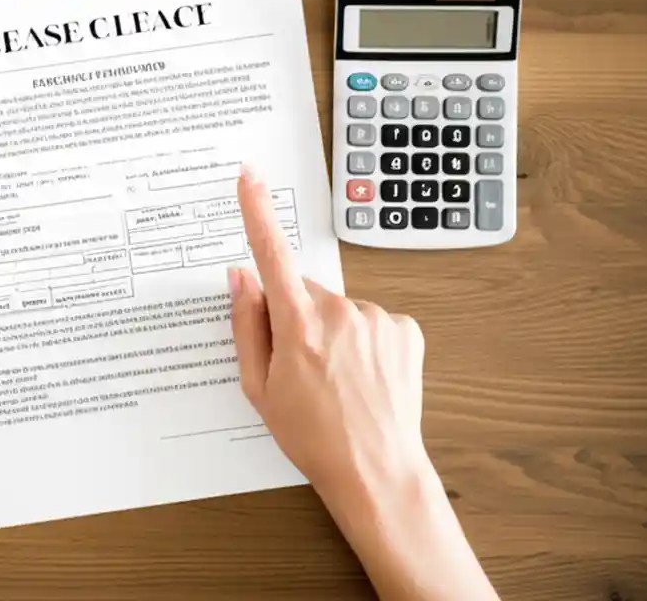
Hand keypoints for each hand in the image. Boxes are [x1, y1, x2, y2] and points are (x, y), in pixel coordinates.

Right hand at [228, 166, 428, 500]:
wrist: (375, 469)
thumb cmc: (311, 435)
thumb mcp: (258, 387)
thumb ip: (246, 326)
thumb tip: (240, 278)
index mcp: (298, 327)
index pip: (270, 256)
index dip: (257, 212)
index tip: (249, 177)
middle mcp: (340, 314)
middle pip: (303, 291)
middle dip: (295, 314)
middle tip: (297, 364)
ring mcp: (378, 319)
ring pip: (338, 307)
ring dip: (331, 331)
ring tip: (334, 378)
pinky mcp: (406, 328)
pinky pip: (370, 320)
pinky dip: (362, 340)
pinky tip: (361, 375)